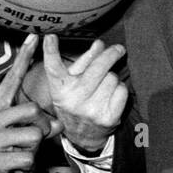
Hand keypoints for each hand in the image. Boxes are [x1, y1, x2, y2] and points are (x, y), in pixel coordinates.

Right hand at [0, 34, 62, 172]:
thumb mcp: (3, 138)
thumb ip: (27, 127)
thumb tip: (55, 125)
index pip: (10, 80)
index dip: (23, 58)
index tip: (34, 37)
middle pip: (32, 111)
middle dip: (41, 129)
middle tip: (34, 142)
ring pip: (33, 137)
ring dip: (33, 153)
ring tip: (18, 159)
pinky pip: (26, 159)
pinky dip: (27, 169)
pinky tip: (15, 171)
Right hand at [42, 35, 126, 154]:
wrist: (83, 136)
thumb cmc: (76, 100)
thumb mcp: (72, 82)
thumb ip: (85, 61)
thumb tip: (99, 44)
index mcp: (60, 88)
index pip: (54, 68)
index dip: (51, 51)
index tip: (50, 37)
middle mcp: (73, 99)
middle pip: (98, 67)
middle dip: (111, 54)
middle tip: (118, 49)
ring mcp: (91, 110)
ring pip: (112, 78)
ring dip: (112, 78)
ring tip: (103, 87)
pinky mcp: (108, 118)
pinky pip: (122, 90)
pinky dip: (120, 89)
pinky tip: (111, 96)